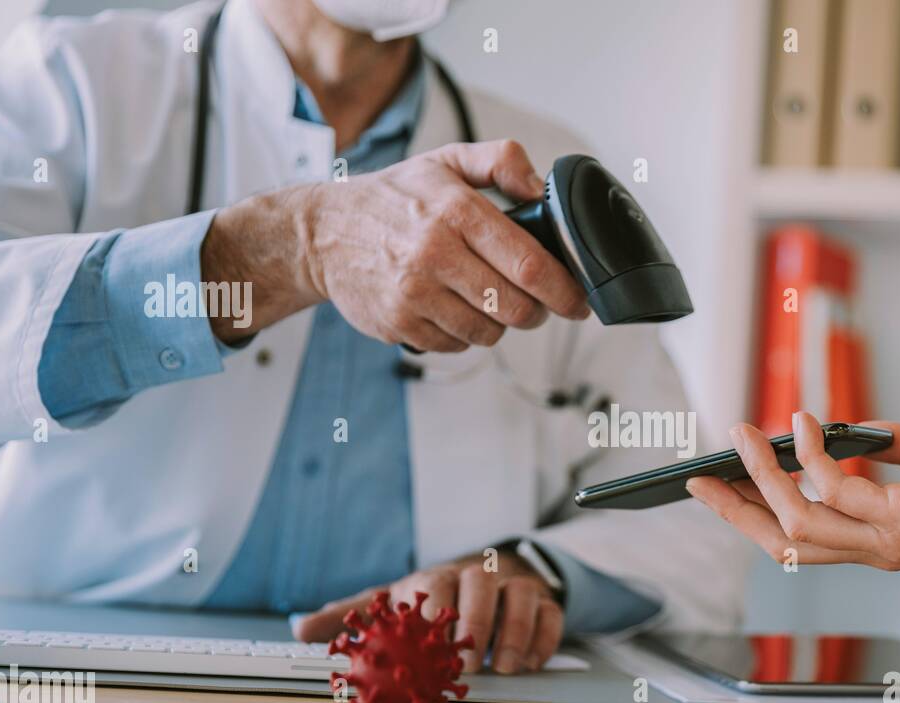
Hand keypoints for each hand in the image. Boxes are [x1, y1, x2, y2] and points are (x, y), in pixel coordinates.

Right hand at [203, 139, 589, 346]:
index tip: (578, 301)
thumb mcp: (445, 161)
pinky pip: (455, 345)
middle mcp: (433, 253)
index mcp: (454, 210)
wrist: (320, 233)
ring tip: (487, 298)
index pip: (529, 266)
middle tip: (535, 303)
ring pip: (488, 331)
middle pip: (516, 308)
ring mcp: (414, 294)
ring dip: (499, 322)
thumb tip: (541, 189)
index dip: (564, 291)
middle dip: (536, 311)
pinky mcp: (399, 324)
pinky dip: (464, 332)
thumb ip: (500, 162)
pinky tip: (452, 307)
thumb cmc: (391, 198)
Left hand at [290, 549, 563, 673]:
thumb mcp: (390, 602)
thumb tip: (301, 630)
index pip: (437, 584)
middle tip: (468, 661)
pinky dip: (542, 640)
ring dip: (513, 634)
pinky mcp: (543, 602)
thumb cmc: (431, 598)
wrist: (489, 576)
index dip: (435, 610)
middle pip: (483, 585)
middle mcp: (478, 577)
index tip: (430, 639)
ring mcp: (514, 588)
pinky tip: (530, 663)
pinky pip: (550, 616)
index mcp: (437, 577)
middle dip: (477, 621)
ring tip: (504, 669)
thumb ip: (351, 617)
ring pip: (522, 599)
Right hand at [686, 411, 899, 569]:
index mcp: (880, 542)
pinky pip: (834, 489)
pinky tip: (804, 424)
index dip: (754, 518)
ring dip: (763, 474)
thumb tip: (854, 432)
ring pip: (798, 519)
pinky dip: (810, 455)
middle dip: (736, 511)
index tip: (718, 489)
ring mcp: (887, 544)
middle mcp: (877, 552)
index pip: (801, 540)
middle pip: (783, 544)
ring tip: (744, 434)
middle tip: (699, 476)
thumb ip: (896, 449)